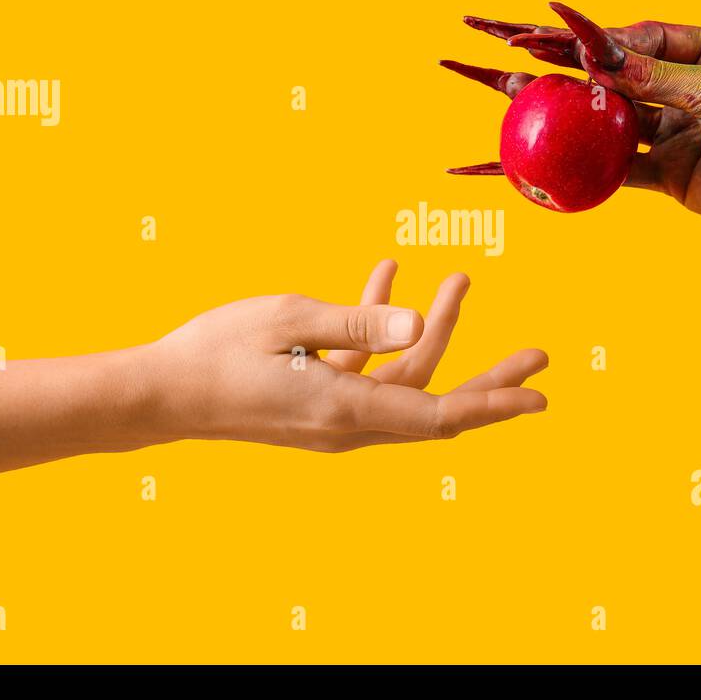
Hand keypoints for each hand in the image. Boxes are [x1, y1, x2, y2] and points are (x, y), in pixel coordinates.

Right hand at [141, 260, 547, 451]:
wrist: (162, 393)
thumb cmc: (219, 352)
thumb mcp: (291, 320)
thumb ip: (358, 322)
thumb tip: (418, 323)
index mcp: (348, 410)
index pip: (440, 415)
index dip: (493, 405)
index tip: (539, 397)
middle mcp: (350, 423)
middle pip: (438, 404)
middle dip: (489, 377)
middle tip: (538, 353)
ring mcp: (334, 416)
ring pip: (405, 380)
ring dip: (433, 332)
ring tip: (458, 280)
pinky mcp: (318, 403)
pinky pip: (367, 371)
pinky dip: (381, 330)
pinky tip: (386, 276)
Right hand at [453, 4, 700, 251]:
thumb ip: (655, 75)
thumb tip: (598, 57)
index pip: (632, 38)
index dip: (585, 37)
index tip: (541, 31)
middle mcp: (686, 88)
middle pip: (609, 75)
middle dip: (558, 66)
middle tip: (502, 50)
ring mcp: (675, 132)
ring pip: (605, 121)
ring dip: (560, 114)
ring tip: (508, 101)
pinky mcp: (670, 176)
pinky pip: (616, 169)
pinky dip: (580, 167)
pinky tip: (543, 159)